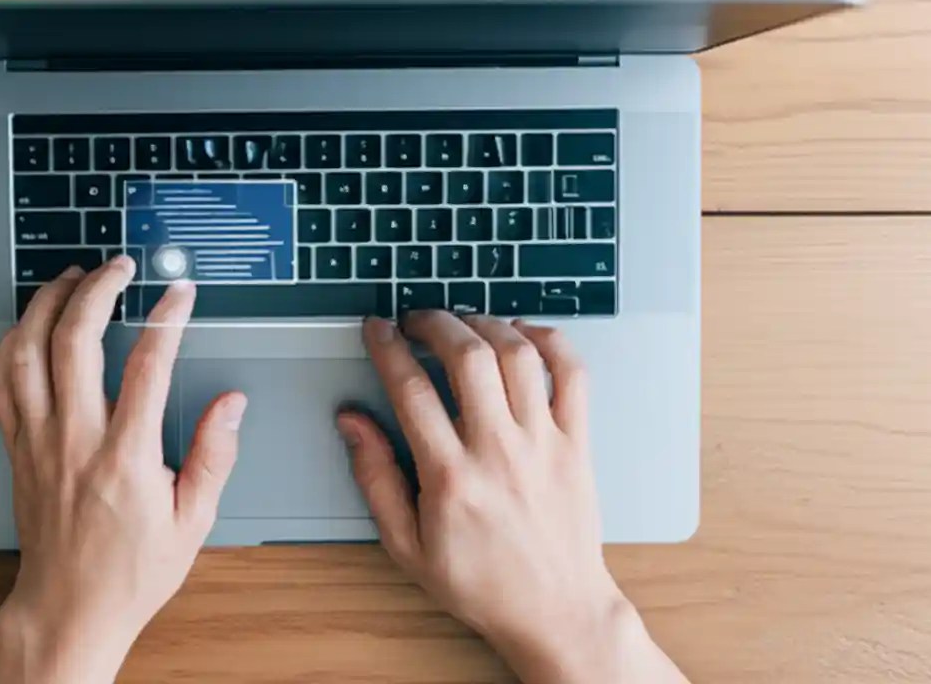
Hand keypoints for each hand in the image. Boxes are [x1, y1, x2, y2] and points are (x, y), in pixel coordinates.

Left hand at [0, 258, 245, 683]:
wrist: (70, 608)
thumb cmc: (131, 572)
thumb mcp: (193, 522)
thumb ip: (214, 456)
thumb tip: (231, 404)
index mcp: (124, 457)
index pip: (147, 366)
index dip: (166, 318)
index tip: (180, 291)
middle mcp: (74, 440)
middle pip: (74, 342)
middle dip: (98, 289)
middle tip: (120, 266)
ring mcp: (38, 441)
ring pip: (27, 352)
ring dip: (47, 304)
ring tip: (73, 278)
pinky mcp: (16, 448)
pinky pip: (0, 383)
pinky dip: (11, 343)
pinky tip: (30, 325)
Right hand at [339, 313, 687, 683]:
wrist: (555, 610)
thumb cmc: (481, 583)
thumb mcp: (406, 545)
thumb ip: (375, 478)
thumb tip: (352, 422)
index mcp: (450, 478)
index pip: (411, 390)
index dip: (388, 348)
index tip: (377, 329)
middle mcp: (499, 452)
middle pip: (468, 357)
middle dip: (435, 322)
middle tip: (417, 319)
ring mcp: (544, 443)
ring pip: (518, 355)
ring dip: (485, 324)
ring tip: (463, 324)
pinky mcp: (577, 443)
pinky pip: (572, 374)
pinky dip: (550, 340)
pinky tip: (523, 335)